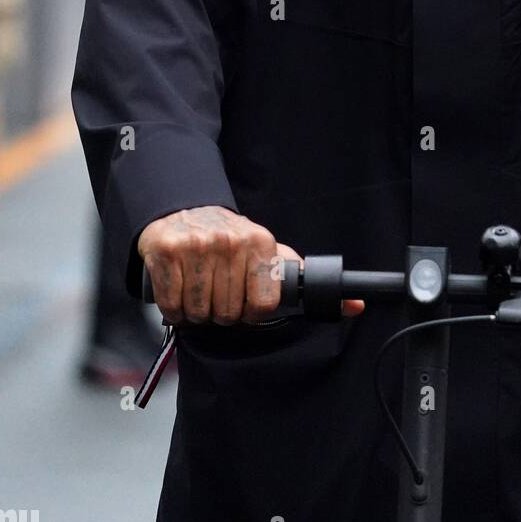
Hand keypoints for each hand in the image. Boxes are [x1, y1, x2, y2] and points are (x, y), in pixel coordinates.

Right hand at [138, 205, 365, 325]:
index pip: (262, 305)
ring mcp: (197, 246)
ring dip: (196, 312)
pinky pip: (171, 305)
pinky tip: (179, 291)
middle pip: (228, 313)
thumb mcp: (267, 250)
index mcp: (260, 243)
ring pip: (199, 313)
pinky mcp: (165, 252)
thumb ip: (301, 277)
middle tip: (217, 293)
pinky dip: (173, 308)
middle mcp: (230, 242)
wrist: (184, 208)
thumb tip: (354, 305)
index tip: (244, 304)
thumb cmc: (230, 238)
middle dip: (222, 312)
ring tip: (198, 291)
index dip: (251, 313)